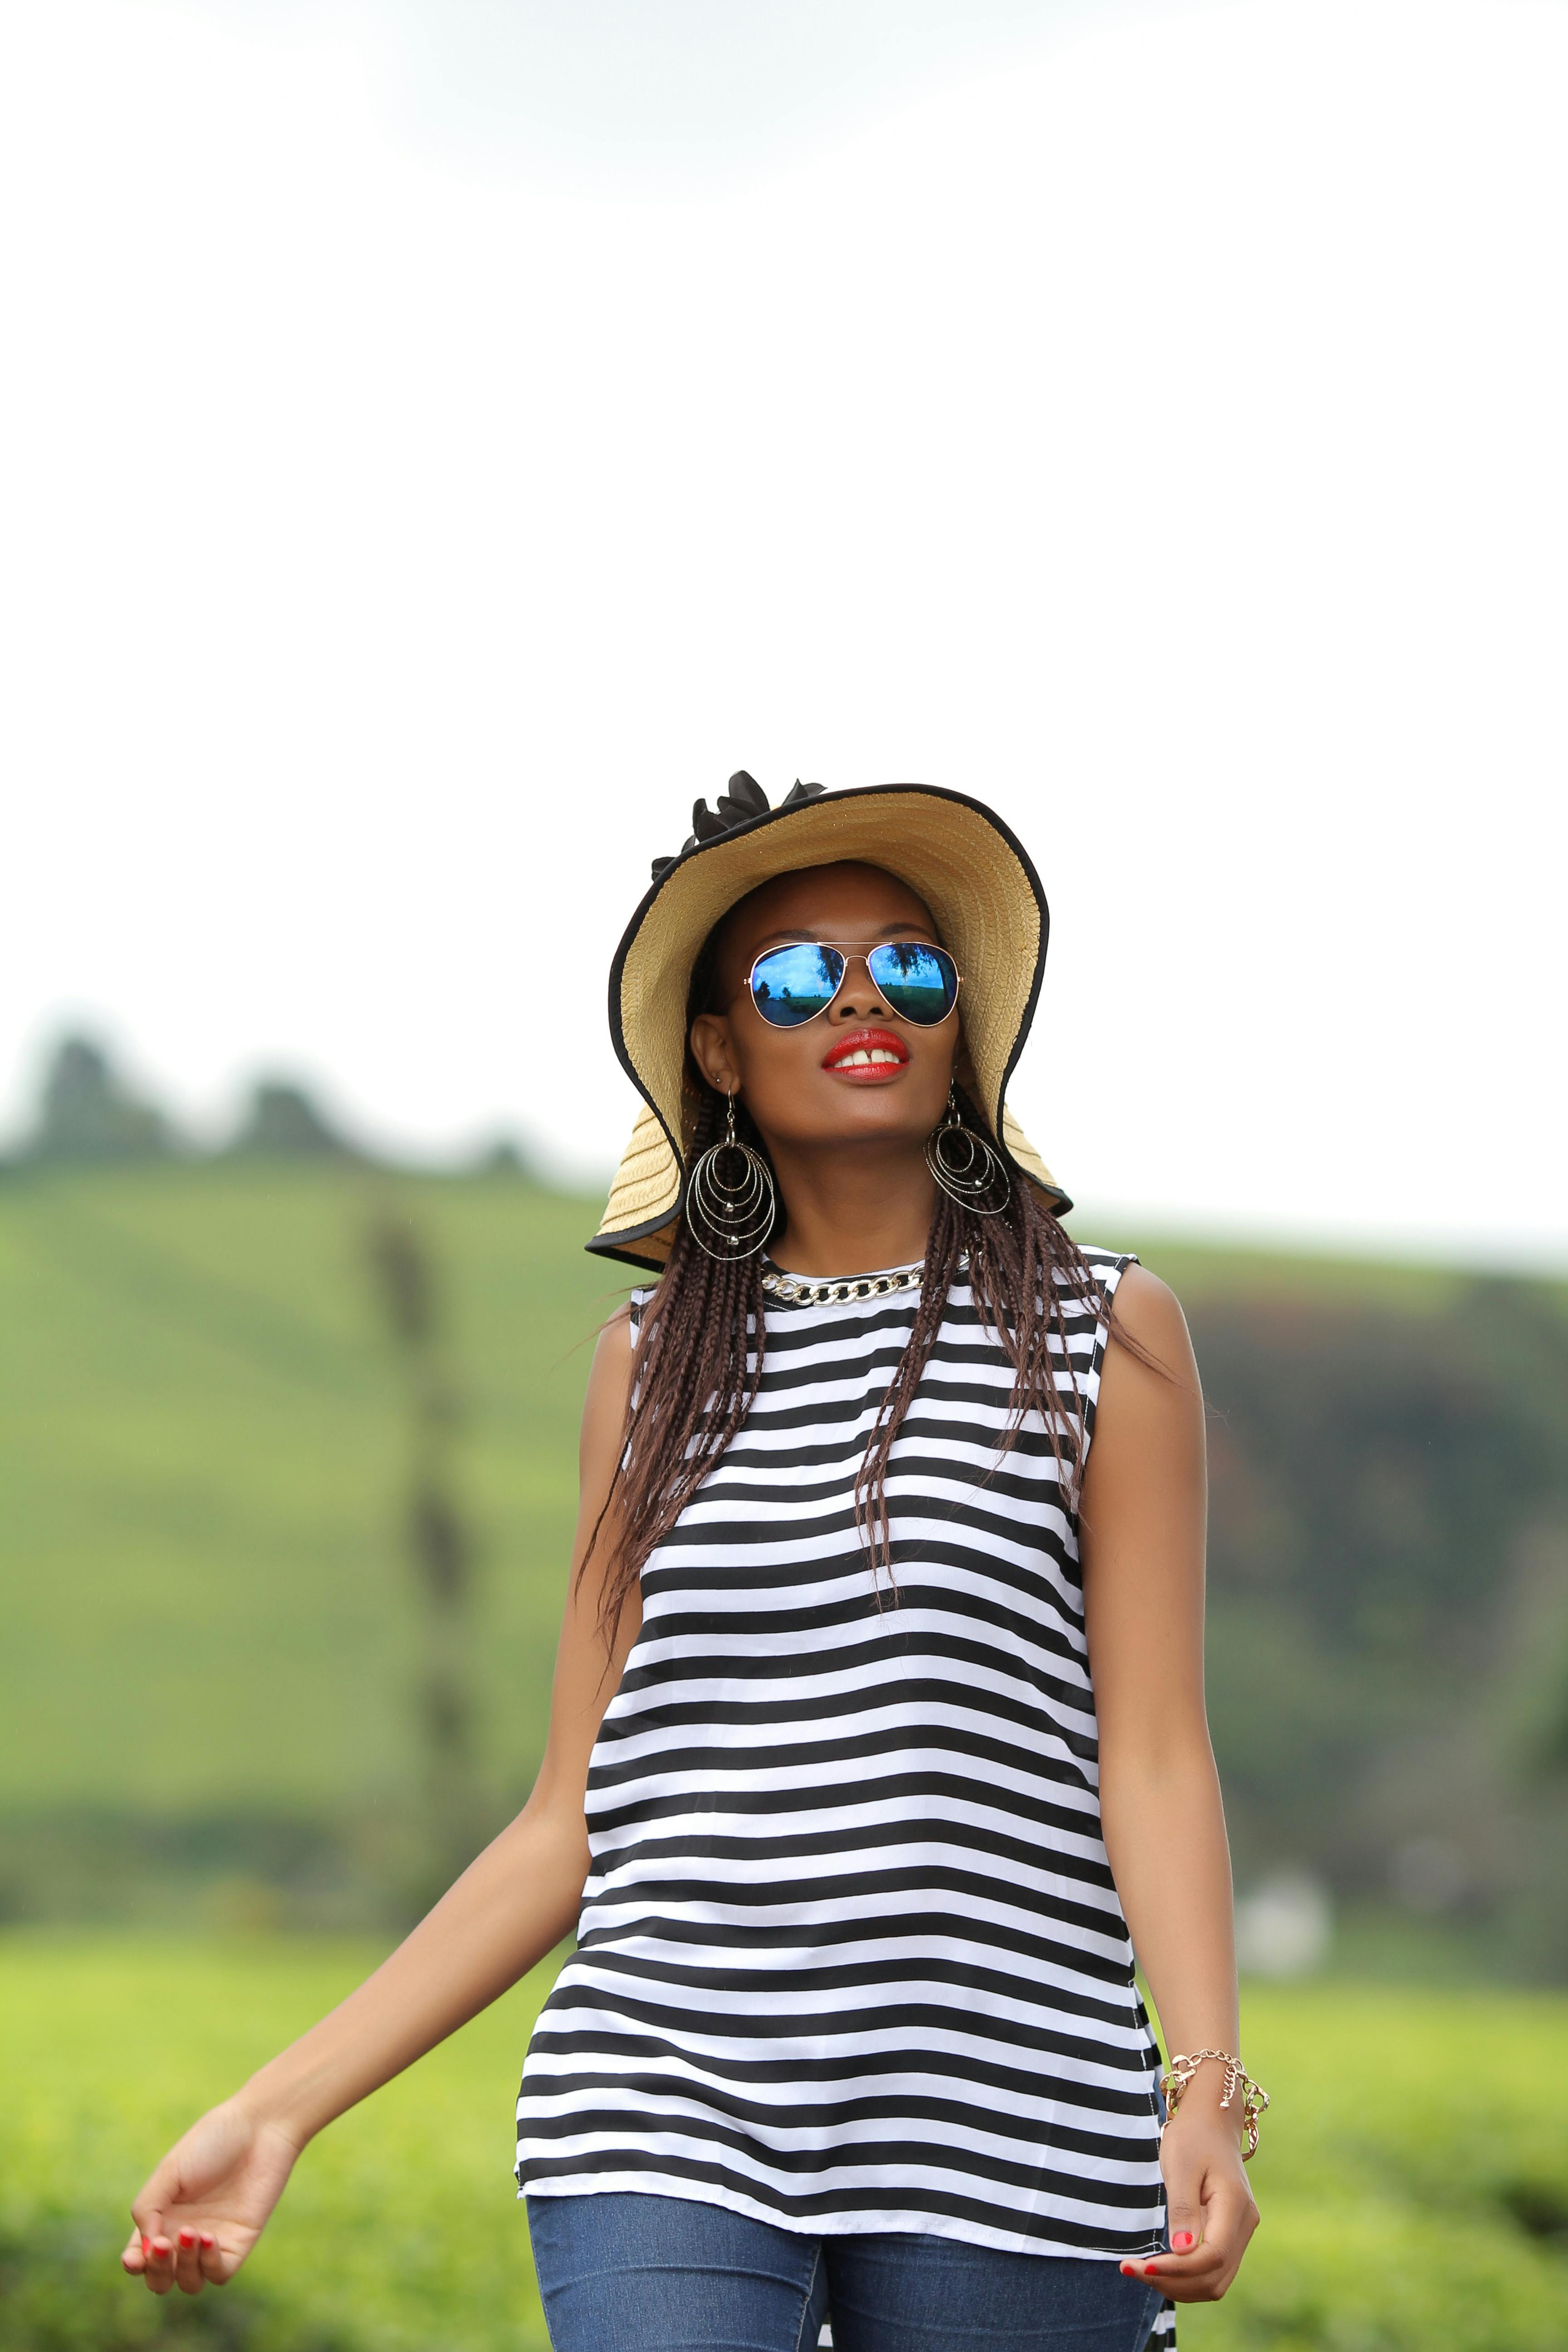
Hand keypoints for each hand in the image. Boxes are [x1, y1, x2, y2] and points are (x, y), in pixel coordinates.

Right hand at [120, 2098, 301, 2295]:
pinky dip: (209, 2263)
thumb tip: (146, 2250)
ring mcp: (212, 2242)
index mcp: (162, 2217)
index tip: (134, 2259)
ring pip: (189, 2282)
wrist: (259, 2128)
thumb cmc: (211, 2142)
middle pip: (161, 2279)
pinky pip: (220, 2274)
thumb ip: (147, 2210)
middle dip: (157, 2271)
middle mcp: (185, 2235)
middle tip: (163, 2245)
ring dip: (184, 2266)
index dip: (134, 2264)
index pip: (140, 2257)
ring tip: (189, 2232)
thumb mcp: (169, 2171)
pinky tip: (209, 2237)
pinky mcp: (239, 2243)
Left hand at [1119, 2105, 1258, 2302]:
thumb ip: (1183, 2209)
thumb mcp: (1180, 2165)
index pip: (1212, 2256)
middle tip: (1131, 2269)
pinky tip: (1159, 2266)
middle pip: (1214, 2277)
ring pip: (1215, 2281)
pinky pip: (1212, 2271)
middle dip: (1173, 2282)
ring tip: (1141, 2270)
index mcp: (1235, 2206)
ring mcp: (1240, 2233)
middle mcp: (1244, 2225)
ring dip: (1178, 2285)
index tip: (1141, 2265)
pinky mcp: (1230, 2236)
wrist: (1212, 2122)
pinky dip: (1186, 2277)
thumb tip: (1181, 2252)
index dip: (1178, 2269)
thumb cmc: (1193, 2137)